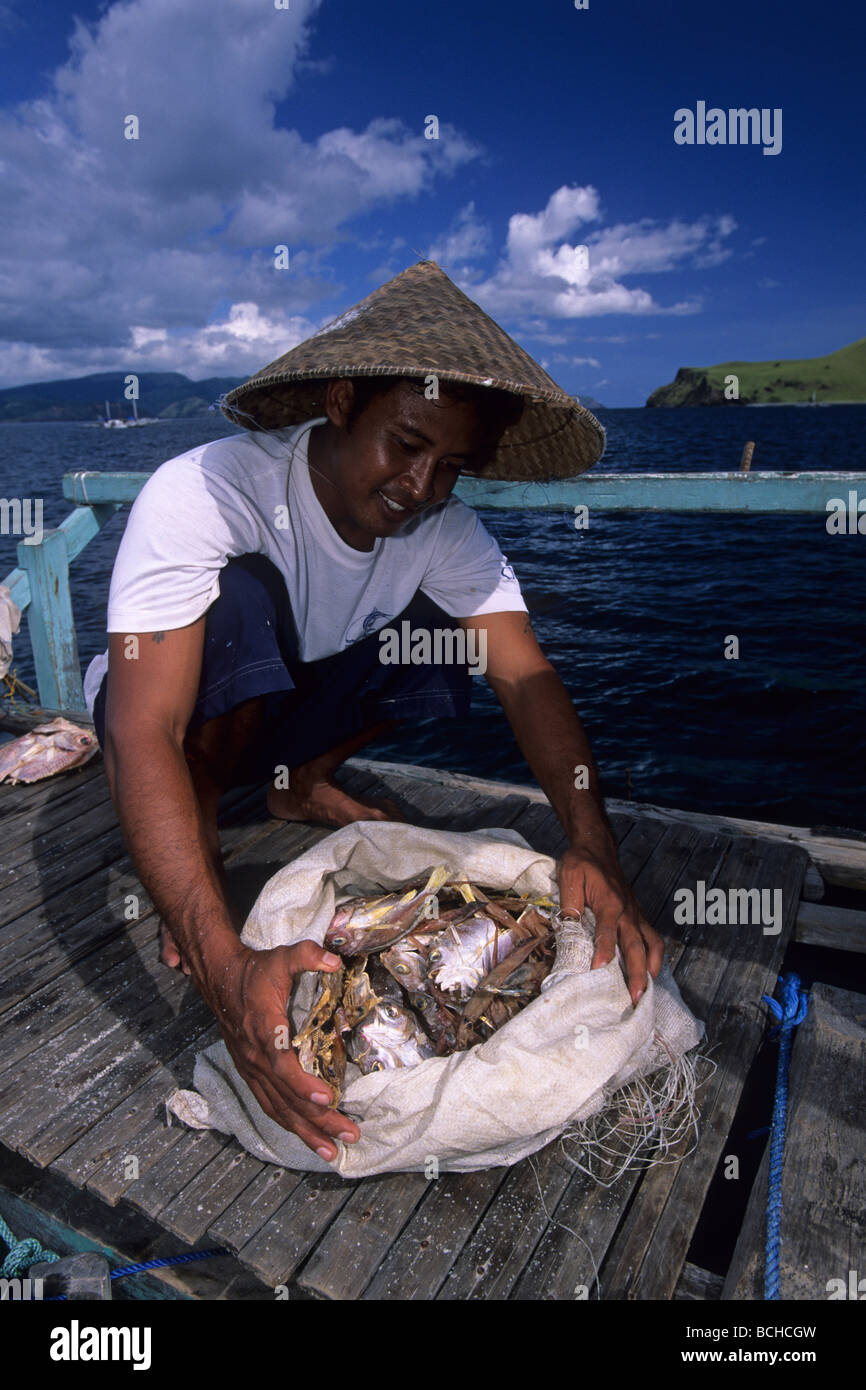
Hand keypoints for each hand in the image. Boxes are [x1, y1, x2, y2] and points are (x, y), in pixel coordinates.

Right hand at [205, 939, 360, 1160]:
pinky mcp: (250, 1074)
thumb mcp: (282, 956)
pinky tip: (308, 1138)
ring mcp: (251, 1069)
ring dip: (306, 1133)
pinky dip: (289, 1125)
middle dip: (319, 1121)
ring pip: (278, 1109)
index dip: (303, 1086)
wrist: (219, 979)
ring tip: (332, 1152)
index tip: (327, 1098)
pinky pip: (269, 1106)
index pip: (282, 1066)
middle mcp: (256, 1057)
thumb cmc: (256, 970)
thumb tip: (334, 959)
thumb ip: (308, 955)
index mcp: (264, 1030)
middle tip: (349, 1135)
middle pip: (287, 1098)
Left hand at [555, 839, 663, 1004]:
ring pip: (651, 944)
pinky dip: (655, 956)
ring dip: (651, 968)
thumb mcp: (569, 878)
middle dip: (636, 973)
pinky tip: (650, 971)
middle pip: (636, 946)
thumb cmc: (582, 864)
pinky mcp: (638, 915)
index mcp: (609, 902)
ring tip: (646, 990)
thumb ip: (569, 905)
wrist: (598, 848)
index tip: (598, 969)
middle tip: (634, 997)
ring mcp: (636, 914)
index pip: (607, 931)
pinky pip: (652, 938)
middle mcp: (627, 911)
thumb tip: (567, 930)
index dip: (604, 951)